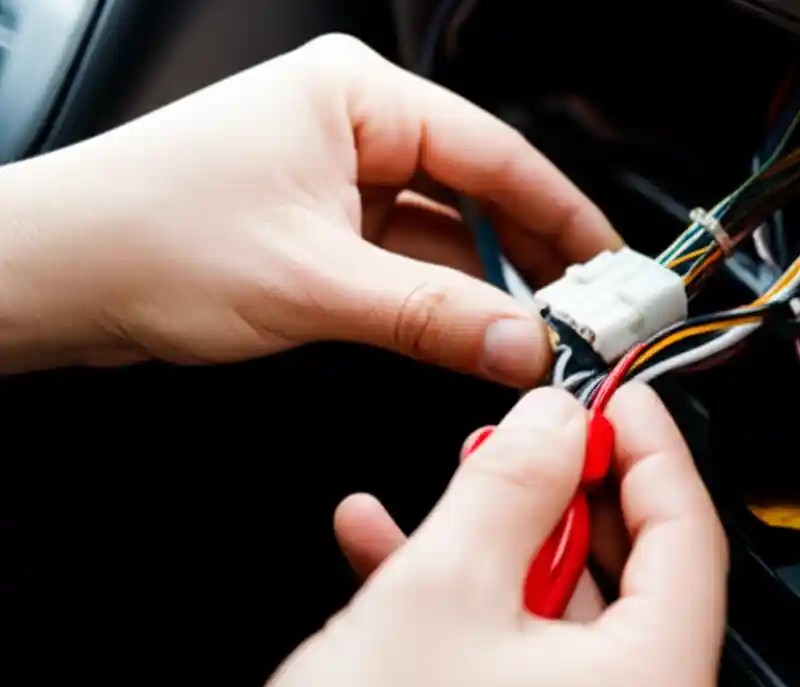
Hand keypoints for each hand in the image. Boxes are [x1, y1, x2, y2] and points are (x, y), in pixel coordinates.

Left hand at [0, 34, 617, 382]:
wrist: (51, 276)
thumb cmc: (147, 236)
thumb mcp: (318, 284)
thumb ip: (437, 318)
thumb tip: (523, 343)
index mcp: (354, 94)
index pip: (494, 151)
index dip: (562, 214)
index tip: (608, 265)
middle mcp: (348, 124)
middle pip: (474, 190)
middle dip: (531, 255)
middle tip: (586, 312)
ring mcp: (332, 177)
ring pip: (440, 233)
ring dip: (485, 286)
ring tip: (538, 335)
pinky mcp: (316, 226)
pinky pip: (402, 260)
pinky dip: (439, 299)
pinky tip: (476, 334)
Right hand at [247, 384, 727, 686]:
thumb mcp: (440, 594)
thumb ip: (508, 489)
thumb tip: (552, 424)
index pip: (688, 532)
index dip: (649, 447)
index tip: (616, 394)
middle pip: (626, 574)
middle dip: (560, 492)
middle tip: (528, 437)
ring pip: (556, 618)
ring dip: (498, 544)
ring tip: (451, 484)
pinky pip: (514, 664)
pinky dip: (466, 609)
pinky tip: (398, 559)